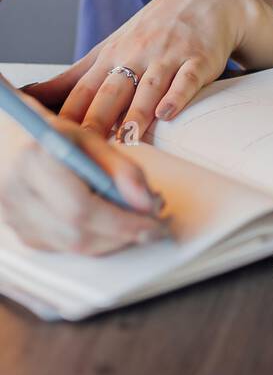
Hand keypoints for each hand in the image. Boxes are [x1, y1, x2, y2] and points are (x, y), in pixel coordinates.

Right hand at [0, 88, 169, 254]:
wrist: (1, 132)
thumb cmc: (43, 128)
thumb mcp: (84, 135)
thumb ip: (119, 167)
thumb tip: (146, 201)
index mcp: (35, 159)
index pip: (82, 209)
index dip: (123, 223)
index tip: (155, 224)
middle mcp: (17, 191)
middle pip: (76, 235)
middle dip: (122, 236)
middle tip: (152, 225)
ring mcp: (10, 213)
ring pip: (68, 247)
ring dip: (108, 242)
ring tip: (133, 222)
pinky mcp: (12, 226)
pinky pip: (56, 246)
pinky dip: (87, 239)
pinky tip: (104, 224)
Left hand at [22, 0, 256, 142]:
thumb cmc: (154, 28)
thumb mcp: (113, 46)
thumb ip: (77, 76)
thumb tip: (31, 95)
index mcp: (112, 56)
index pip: (84, 89)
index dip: (70, 114)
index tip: (58, 139)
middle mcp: (137, 55)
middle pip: (111, 91)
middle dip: (96, 119)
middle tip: (85, 146)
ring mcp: (168, 56)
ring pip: (148, 87)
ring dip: (136, 113)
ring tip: (125, 138)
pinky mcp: (199, 59)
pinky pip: (187, 79)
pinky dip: (177, 96)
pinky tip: (167, 113)